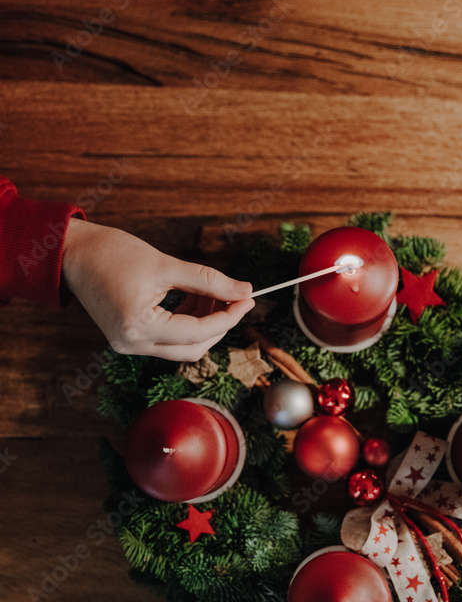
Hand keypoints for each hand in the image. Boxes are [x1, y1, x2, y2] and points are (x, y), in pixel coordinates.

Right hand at [61, 218, 254, 360]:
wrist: (72, 252)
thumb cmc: (112, 252)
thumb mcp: (166, 264)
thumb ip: (208, 281)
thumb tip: (243, 290)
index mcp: (139, 327)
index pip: (198, 332)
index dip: (229, 316)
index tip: (248, 298)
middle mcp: (132, 344)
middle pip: (193, 348)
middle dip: (219, 325)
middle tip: (237, 298)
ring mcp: (128, 345)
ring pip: (182, 347)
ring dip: (204, 324)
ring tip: (213, 294)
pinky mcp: (128, 338)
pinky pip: (167, 340)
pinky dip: (186, 323)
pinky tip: (194, 300)